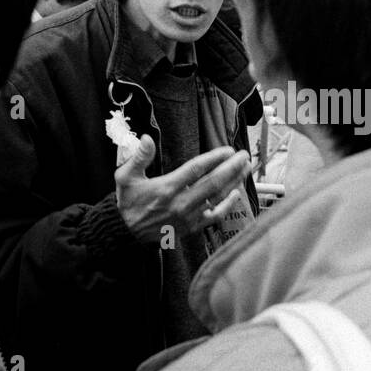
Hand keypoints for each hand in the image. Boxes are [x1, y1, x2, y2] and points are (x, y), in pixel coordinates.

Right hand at [114, 136, 250, 243]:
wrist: (126, 232)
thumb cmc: (128, 202)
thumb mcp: (125, 177)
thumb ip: (138, 157)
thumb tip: (147, 138)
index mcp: (166, 188)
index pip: (196, 169)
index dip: (214, 158)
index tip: (228, 149)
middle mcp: (181, 202)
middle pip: (213, 182)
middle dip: (231, 167)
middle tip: (244, 155)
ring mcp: (188, 216)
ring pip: (217, 197)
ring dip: (234, 182)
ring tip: (245, 168)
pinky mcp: (192, 227)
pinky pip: (215, 216)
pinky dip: (228, 205)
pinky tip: (236, 193)